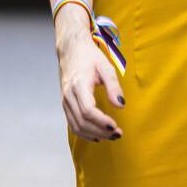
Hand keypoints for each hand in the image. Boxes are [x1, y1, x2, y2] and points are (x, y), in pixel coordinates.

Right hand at [56, 16, 124, 142]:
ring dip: (94, 134)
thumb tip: (121, 105)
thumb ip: (114, 86)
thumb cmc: (89, 57)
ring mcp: (65, 101)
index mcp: (78, 85)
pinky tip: (97, 136)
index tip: (115, 126)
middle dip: (100, 131)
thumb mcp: (106, 67)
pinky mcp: (65, 104)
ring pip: (76, 126)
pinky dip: (85, 133)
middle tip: (118, 134)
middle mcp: (69, 95)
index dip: (101, 122)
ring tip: (111, 136)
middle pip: (82, 121)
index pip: (87, 110)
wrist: (71, 50)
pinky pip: (72, 124)